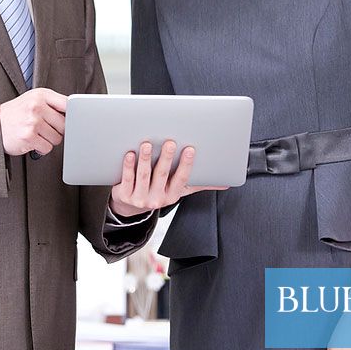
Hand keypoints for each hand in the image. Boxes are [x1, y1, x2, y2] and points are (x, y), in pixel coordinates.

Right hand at [0, 88, 65, 156]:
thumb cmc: (17, 113)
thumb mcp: (33, 100)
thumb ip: (52, 103)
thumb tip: (76, 114)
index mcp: (41, 95)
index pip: (68, 104)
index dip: (71, 115)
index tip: (69, 120)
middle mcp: (37, 106)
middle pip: (64, 125)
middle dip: (57, 130)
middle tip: (45, 128)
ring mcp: (33, 122)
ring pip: (57, 138)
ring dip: (48, 140)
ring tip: (36, 134)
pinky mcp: (28, 137)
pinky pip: (47, 148)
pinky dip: (41, 148)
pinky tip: (31, 141)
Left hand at [109, 140, 225, 217]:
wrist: (130, 206)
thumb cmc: (159, 190)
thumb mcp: (179, 190)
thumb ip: (200, 184)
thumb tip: (226, 184)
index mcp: (172, 195)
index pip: (181, 179)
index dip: (186, 164)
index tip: (190, 149)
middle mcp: (157, 199)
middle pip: (162, 175)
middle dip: (167, 158)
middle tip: (170, 142)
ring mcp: (140, 198)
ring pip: (143, 176)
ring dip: (146, 159)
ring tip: (147, 144)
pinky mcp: (124, 195)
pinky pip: (127, 179)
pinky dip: (128, 166)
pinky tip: (130, 154)